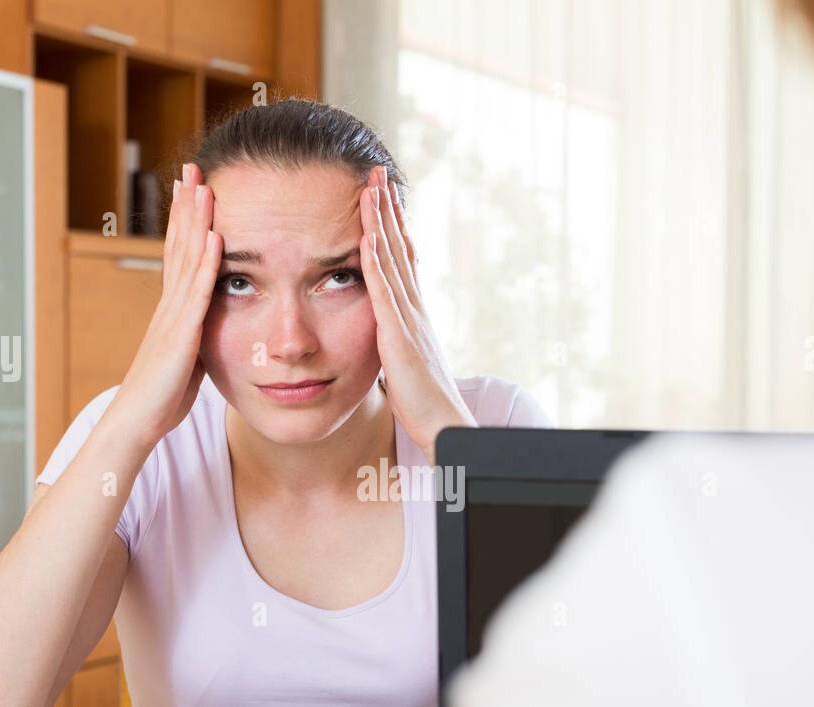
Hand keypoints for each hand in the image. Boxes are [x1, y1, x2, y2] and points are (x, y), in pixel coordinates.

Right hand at [108, 162, 222, 449]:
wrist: (137, 423)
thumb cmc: (162, 399)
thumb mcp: (188, 359)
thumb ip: (199, 337)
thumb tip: (214, 328)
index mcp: (171, 310)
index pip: (178, 255)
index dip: (185, 221)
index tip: (192, 188)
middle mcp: (168, 306)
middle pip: (178, 245)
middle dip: (186, 205)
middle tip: (192, 166)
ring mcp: (172, 318)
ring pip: (186, 260)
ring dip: (196, 221)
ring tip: (203, 185)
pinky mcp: (179, 336)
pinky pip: (196, 295)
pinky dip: (207, 265)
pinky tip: (215, 238)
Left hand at [360, 166, 474, 465]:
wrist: (445, 426)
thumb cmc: (425, 405)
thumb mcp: (404, 366)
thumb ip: (396, 345)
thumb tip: (386, 339)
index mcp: (414, 315)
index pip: (403, 261)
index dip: (394, 227)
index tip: (382, 198)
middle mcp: (414, 309)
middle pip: (400, 249)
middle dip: (388, 210)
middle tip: (377, 173)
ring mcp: (408, 320)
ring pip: (392, 261)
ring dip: (381, 222)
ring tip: (370, 187)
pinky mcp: (398, 337)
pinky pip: (385, 293)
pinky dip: (376, 262)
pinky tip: (368, 235)